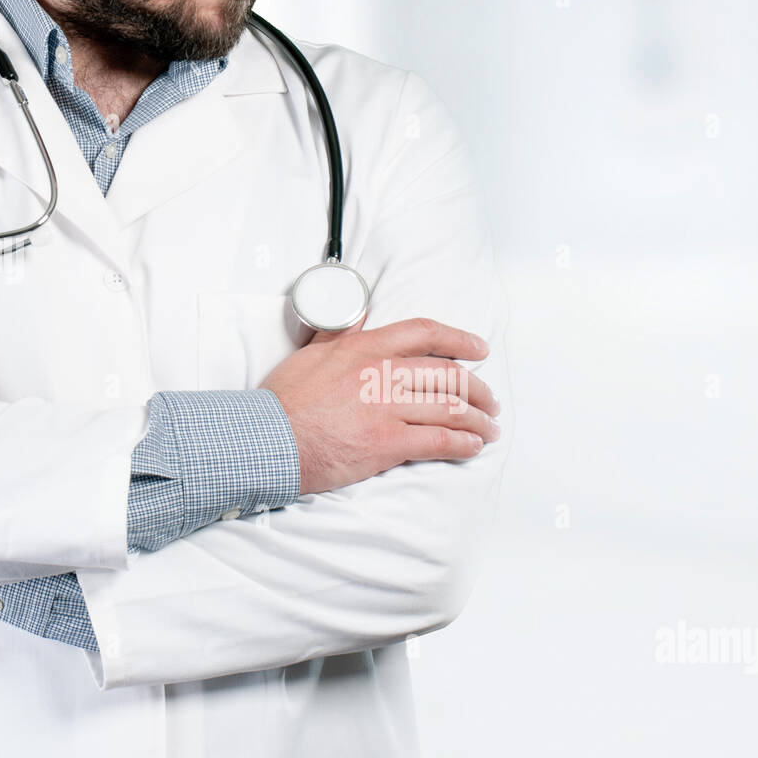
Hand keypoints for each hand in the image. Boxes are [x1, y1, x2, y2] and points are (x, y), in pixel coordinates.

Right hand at [262, 317, 501, 494]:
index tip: (479, 349)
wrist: (269, 440)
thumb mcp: (311, 353)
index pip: (424, 332)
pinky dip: (463, 444)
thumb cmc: (285, 402)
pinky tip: (472, 446)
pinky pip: (439, 440)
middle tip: (488, 401)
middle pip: (448, 374)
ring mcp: (387, 408)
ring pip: (450, 408)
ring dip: (477, 419)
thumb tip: (359, 311)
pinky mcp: (388, 443)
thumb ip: (339, 331)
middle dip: (477, 389)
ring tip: (489, 428)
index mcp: (365, 348)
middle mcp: (381, 374)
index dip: (459, 339)